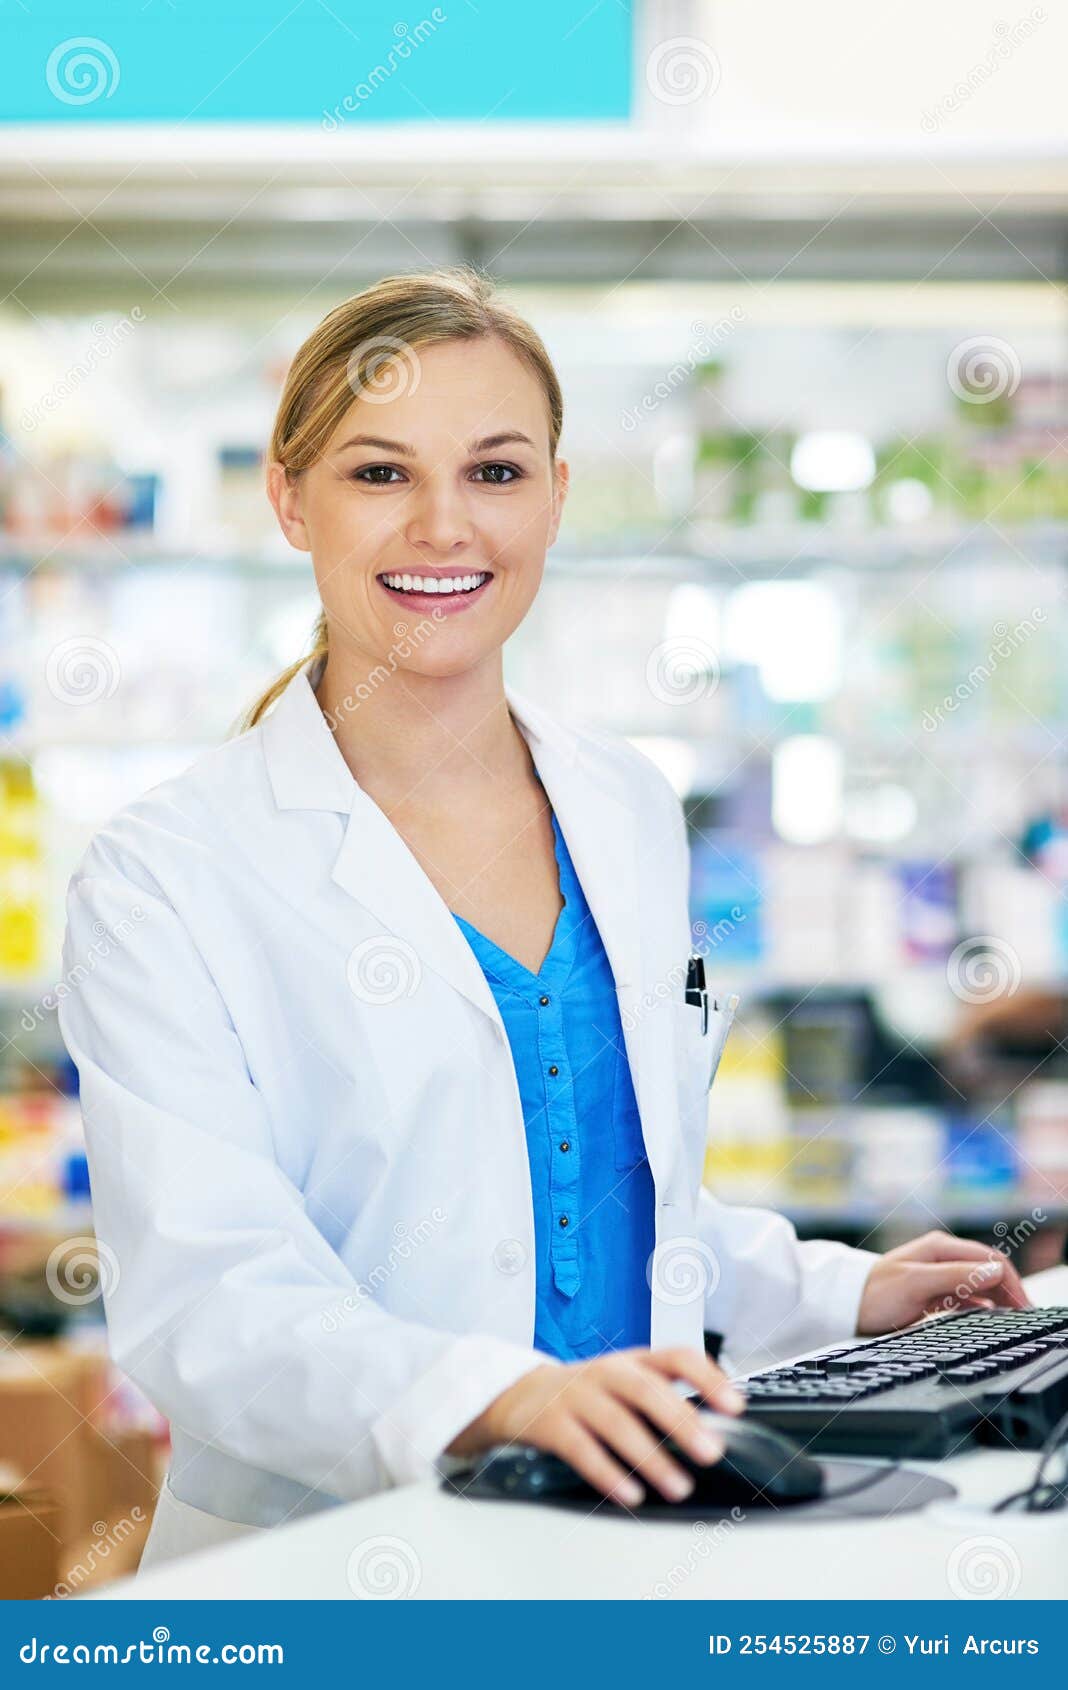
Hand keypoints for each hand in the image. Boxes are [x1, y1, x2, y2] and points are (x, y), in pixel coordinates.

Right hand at [445, 1346, 745, 1508]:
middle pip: (645, 1389)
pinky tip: (631, 1494)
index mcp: (633, 1361)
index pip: (676, 1356)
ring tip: (678, 1486)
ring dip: (650, 1457)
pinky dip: (608, 1473)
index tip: (734, 1404)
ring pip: (616, 1422)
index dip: (707, 1377)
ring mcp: (576, 1395)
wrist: (518, 1393)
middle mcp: (607, 1372)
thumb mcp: (626, 1384)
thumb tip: (717, 1430)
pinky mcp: (551, 1423)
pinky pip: (581, 1449)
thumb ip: (665, 1399)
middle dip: (681, 1420)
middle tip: (711, 1452)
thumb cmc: (587, 1393)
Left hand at [857, 1229, 1030, 1334]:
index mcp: (941, 1248)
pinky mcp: (932, 1293)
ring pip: (978, 1285)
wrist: (846, 1304)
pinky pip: (965, 1298)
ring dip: (997, 1300)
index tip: (1023, 1307)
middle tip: (1023, 1317)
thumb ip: (956, 1276)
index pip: (990, 1260)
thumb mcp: (917, 1284)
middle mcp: (942, 1258)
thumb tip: (995, 1271)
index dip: (1010, 1282)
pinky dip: (980, 1307)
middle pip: (987, 1272)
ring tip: (1011, 1321)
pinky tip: (987, 1319)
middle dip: (1008, 1291)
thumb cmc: (875, 1293)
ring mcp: (938, 1275)